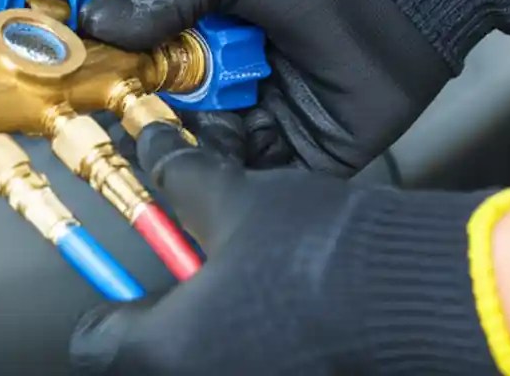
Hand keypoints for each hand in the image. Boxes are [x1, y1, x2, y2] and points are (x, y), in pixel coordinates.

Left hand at [69, 123, 500, 375]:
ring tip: (240, 273)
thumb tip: (155, 154)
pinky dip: (249, 338)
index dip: (105, 297)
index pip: (92, 342)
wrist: (418, 290)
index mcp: (167, 350)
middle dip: (163, 311)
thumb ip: (181, 179)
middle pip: (145, 355)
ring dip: (208, 322)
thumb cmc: (324, 258)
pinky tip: (279, 298)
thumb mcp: (233, 199)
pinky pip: (247, 361)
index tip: (123, 272)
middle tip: (188, 265)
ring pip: (201, 359)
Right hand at [81, 0, 509, 175]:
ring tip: (175, 147)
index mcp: (218, 38)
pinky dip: (240, 181)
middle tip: (139, 125)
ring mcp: (277, 120)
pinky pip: (268, 179)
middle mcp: (244, 82)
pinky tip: (217, 170)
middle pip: (183, 121)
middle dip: (160, 126)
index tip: (106, 91)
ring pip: (219, 155)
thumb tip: (97, 19)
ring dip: (194, 155)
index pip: (159, 74)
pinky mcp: (314, 152)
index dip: (132, 85)